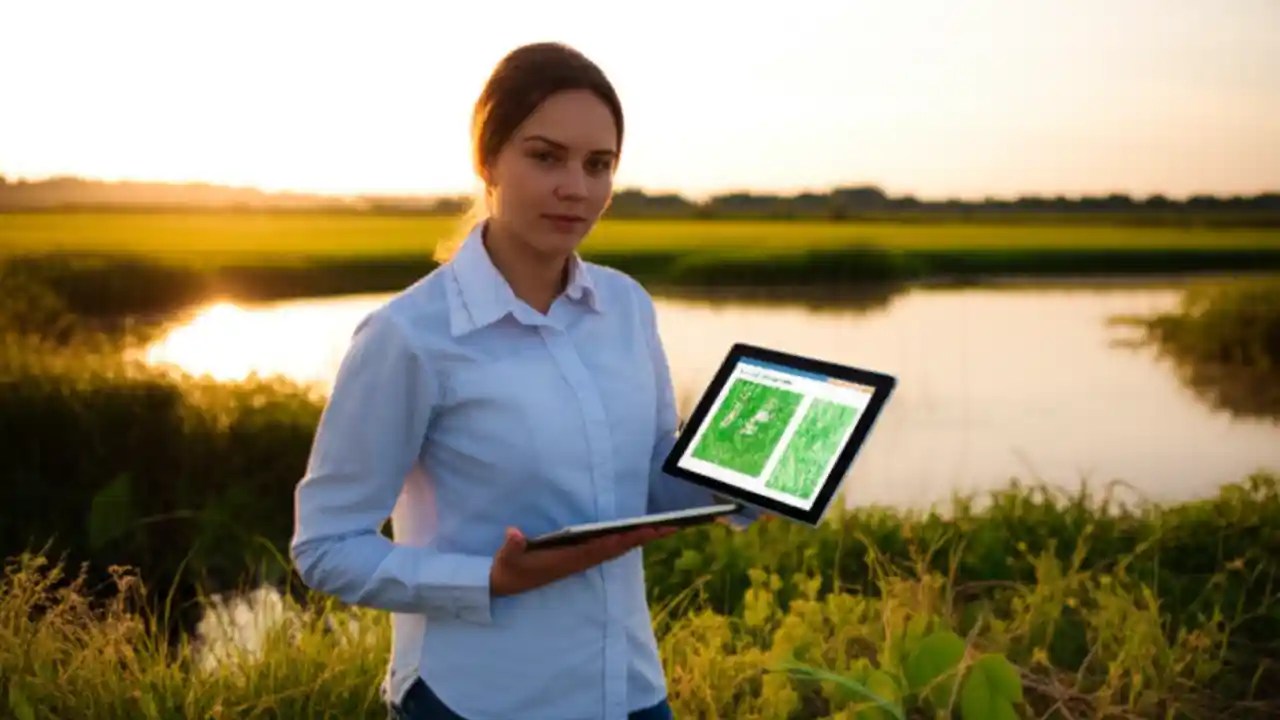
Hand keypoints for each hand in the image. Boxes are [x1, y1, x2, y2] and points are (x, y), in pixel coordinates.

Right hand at [489, 525, 678, 596]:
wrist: (503, 586)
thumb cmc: (507, 569)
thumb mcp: (508, 557)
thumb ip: (512, 546)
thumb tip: (514, 534)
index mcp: (569, 559)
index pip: (604, 546)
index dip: (626, 538)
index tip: (647, 531)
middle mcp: (579, 561)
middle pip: (618, 547)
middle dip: (643, 537)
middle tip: (670, 527)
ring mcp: (578, 561)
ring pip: (615, 549)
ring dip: (637, 539)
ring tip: (660, 529)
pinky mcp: (575, 560)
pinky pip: (605, 550)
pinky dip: (623, 541)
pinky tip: (633, 535)